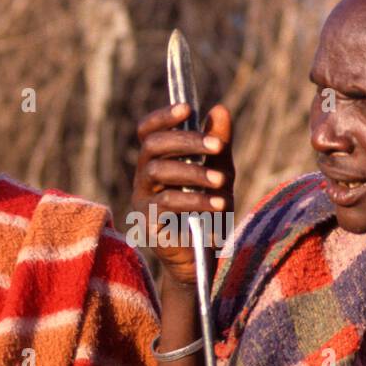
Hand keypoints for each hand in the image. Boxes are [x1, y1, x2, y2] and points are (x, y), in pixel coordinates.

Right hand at [132, 102, 234, 286]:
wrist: (203, 258)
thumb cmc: (208, 213)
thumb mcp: (220, 174)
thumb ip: (218, 145)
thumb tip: (219, 109)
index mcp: (156, 162)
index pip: (149, 131)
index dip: (163, 117)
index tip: (188, 108)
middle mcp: (143, 178)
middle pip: (152, 146)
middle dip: (186, 141)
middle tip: (216, 146)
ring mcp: (141, 200)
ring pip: (158, 172)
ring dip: (194, 173)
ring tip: (223, 181)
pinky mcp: (147, 223)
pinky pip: (166, 203)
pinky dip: (196, 200)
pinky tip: (219, 204)